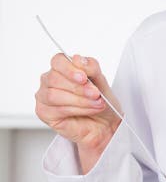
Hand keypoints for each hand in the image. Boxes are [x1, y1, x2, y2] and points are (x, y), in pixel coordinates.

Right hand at [35, 53, 121, 172]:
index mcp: (63, 69)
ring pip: (54, 95)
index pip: (58, 61)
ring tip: (96, 103)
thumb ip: (90, 67)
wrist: (105, 123)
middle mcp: (50, 81)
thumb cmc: (101, 100)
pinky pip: (57, 109)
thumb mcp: (101, 80)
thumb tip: (77, 59)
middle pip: (55, 78)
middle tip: (95, 94)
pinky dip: (77, 109)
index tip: (84, 77)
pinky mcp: (44, 112)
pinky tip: (88, 110)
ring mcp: (44, 96)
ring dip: (80, 100)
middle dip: (79, 88)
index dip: (70, 68)